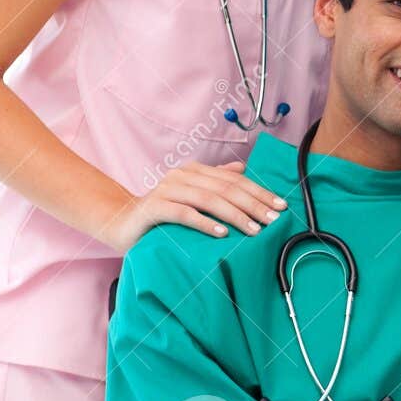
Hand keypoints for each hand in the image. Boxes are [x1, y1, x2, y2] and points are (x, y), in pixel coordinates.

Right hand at [102, 160, 286, 251]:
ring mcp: (167, 190)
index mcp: (195, 171)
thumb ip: (215, 181)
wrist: (120, 222)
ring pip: (209, 200)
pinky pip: (184, 214)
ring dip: (235, 215)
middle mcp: (183, 176)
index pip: (235, 180)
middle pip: (226, 188)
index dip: (259, 192)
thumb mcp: (192, 196)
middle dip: (253, 204)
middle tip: (273, 220)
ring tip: (254, 229)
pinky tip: (222, 233)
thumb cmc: (162, 212)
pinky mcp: (154, 208)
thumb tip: (243, 168)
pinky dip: (204, 223)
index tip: (281, 206)